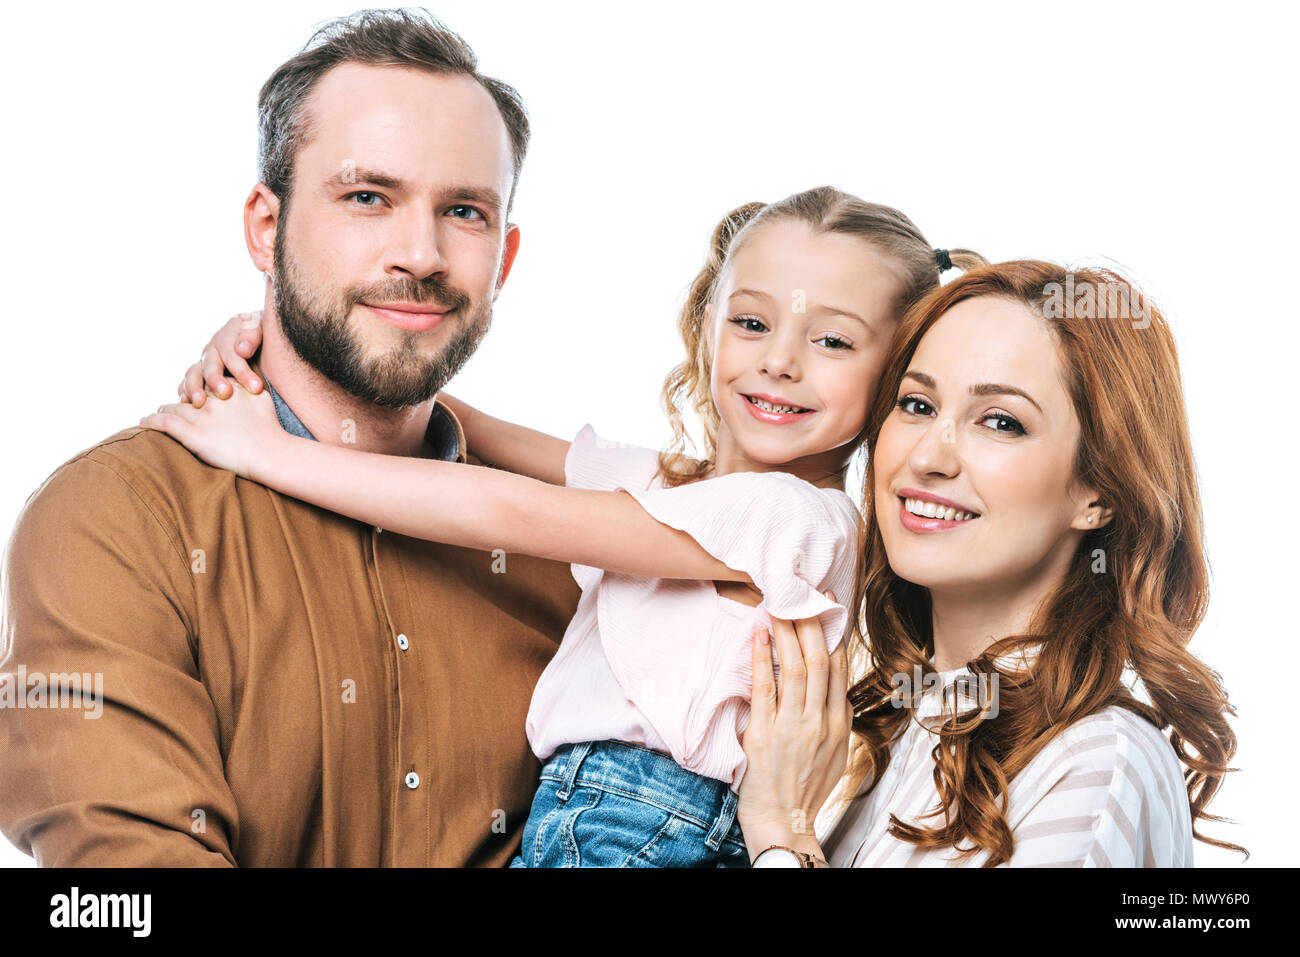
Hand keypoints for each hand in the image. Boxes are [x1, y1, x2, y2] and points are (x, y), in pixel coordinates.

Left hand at [141, 377, 282, 478]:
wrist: (269, 451)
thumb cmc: (271, 428)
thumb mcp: (262, 397)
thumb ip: (249, 386)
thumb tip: (243, 382)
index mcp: (227, 387)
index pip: (205, 383)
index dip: (198, 389)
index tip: (194, 396)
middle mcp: (210, 398)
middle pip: (186, 394)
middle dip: (179, 398)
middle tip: (171, 405)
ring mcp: (200, 415)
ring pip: (172, 408)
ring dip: (163, 410)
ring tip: (156, 414)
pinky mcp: (193, 434)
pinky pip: (164, 424)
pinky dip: (151, 422)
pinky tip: (143, 422)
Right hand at [177, 311, 265, 406]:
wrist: (263, 341)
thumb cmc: (267, 337)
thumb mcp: (264, 327)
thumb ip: (253, 334)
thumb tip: (241, 349)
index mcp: (229, 334)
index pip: (231, 351)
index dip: (242, 370)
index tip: (256, 387)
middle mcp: (213, 349)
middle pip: (210, 364)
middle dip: (216, 379)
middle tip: (225, 394)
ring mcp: (204, 363)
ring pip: (193, 373)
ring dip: (194, 387)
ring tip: (199, 402)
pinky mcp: (199, 377)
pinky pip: (186, 383)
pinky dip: (184, 392)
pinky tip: (186, 404)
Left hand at [737, 592, 851, 863]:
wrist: (786, 825)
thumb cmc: (804, 793)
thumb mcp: (832, 755)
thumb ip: (830, 722)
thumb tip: (825, 693)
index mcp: (838, 724)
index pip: (838, 668)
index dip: (832, 634)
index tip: (828, 607)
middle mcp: (821, 721)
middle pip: (819, 660)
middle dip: (813, 622)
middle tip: (805, 594)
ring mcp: (795, 727)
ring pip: (795, 668)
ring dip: (788, 632)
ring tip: (780, 604)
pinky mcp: (767, 735)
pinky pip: (766, 688)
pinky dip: (763, 658)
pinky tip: (760, 635)